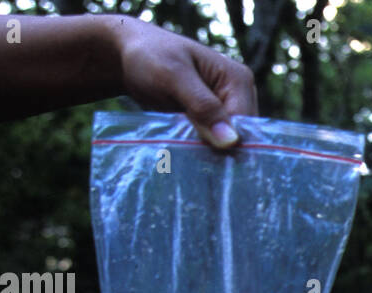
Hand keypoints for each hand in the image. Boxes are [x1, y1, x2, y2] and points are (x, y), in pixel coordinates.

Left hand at [111, 17, 256, 148]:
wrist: (126, 55)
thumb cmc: (148, 56)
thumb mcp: (172, 76)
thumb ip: (201, 105)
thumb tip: (231, 141)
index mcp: (238, 79)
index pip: (245, 126)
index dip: (226, 145)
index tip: (200, 156)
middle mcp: (238, 94)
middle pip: (239, 136)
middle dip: (216, 150)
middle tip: (188, 157)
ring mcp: (225, 107)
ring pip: (225, 143)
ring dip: (206, 152)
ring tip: (184, 156)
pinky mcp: (210, 118)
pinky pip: (212, 141)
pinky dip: (199, 148)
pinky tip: (184, 152)